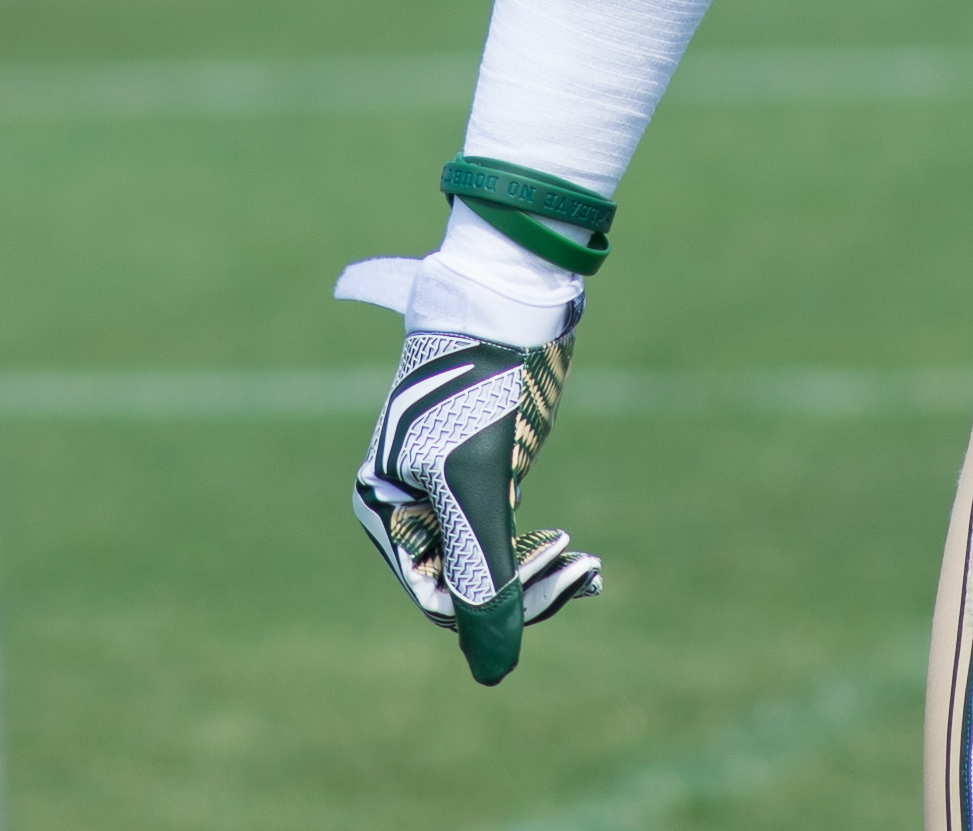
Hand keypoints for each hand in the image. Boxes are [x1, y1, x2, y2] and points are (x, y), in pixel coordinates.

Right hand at [345, 323, 599, 683]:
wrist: (507, 301)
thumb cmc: (482, 386)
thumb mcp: (479, 487)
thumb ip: (484, 576)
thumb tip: (493, 669)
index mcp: (385, 507)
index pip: (441, 597)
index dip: (500, 603)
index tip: (562, 573)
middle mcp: (405, 504)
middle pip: (465, 584)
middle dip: (524, 586)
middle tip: (586, 568)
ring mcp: (441, 488)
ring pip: (487, 562)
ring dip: (535, 572)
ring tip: (587, 566)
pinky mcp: (477, 472)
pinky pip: (502, 535)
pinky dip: (537, 548)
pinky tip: (573, 550)